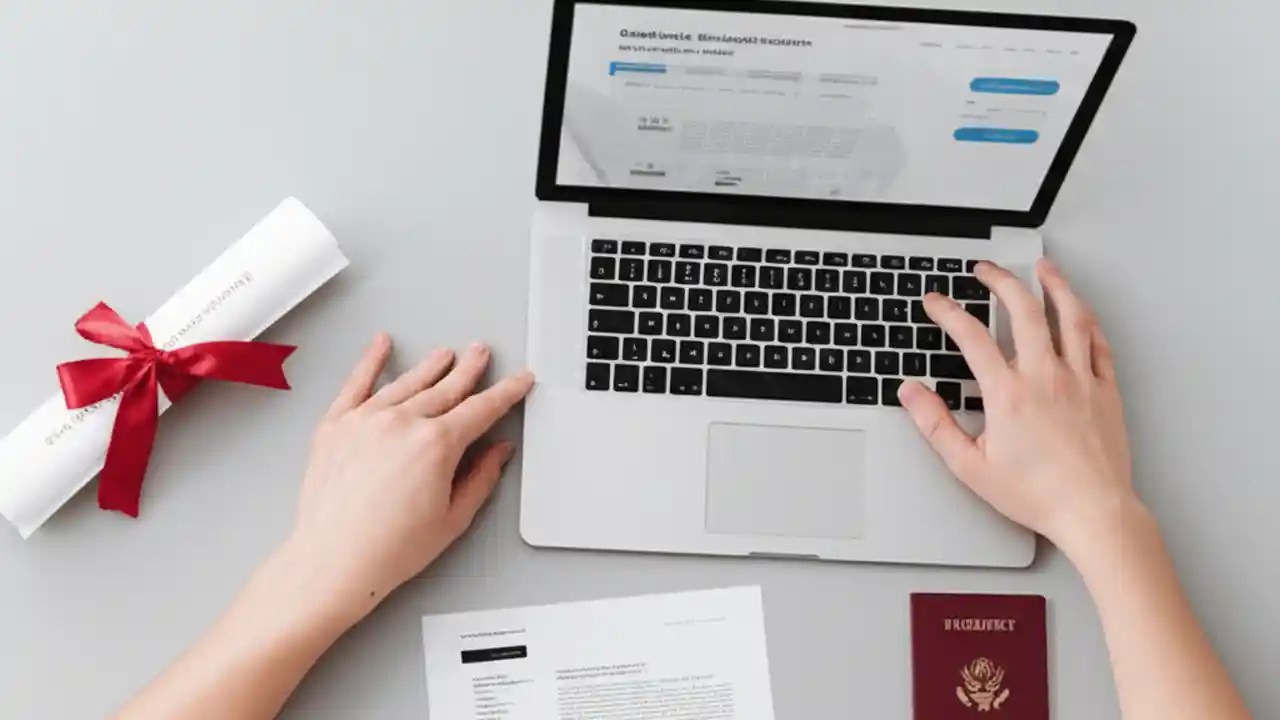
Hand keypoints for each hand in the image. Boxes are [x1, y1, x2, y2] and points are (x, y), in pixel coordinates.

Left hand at [285, 335, 533, 618]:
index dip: (506, 392)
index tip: (518, 381)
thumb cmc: (387, 549)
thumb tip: (496, 453)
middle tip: (480, 354)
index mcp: (437, 445)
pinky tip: (380, 346)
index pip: (482, 408)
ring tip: (445, 354)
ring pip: (408, 381)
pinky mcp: (335, 425)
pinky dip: (370, 361)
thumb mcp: (453, 518)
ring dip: (431, 365)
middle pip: (446, 387)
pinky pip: (356, 383)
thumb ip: (480, 478)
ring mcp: (366, 420)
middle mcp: (402, 423)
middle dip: (469, 368)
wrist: (332, 562)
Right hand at [898, 259, 1138, 553]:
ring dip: (1054, 286)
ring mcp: (1080, 380)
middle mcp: (1045, 376)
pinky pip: (1099, 344)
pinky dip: (1088, 321)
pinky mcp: (1106, 391)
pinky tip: (1081, 313)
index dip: (948, 312)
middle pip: (1023, 310)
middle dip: (1001, 281)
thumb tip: (911, 393)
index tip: (936, 302)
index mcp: (1008, 393)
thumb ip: (935, 424)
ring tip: (1043, 268)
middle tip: (987, 271)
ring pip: (1070, 316)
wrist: (1093, 511)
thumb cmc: (1036, 494)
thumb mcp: (970, 466)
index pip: (970, 336)